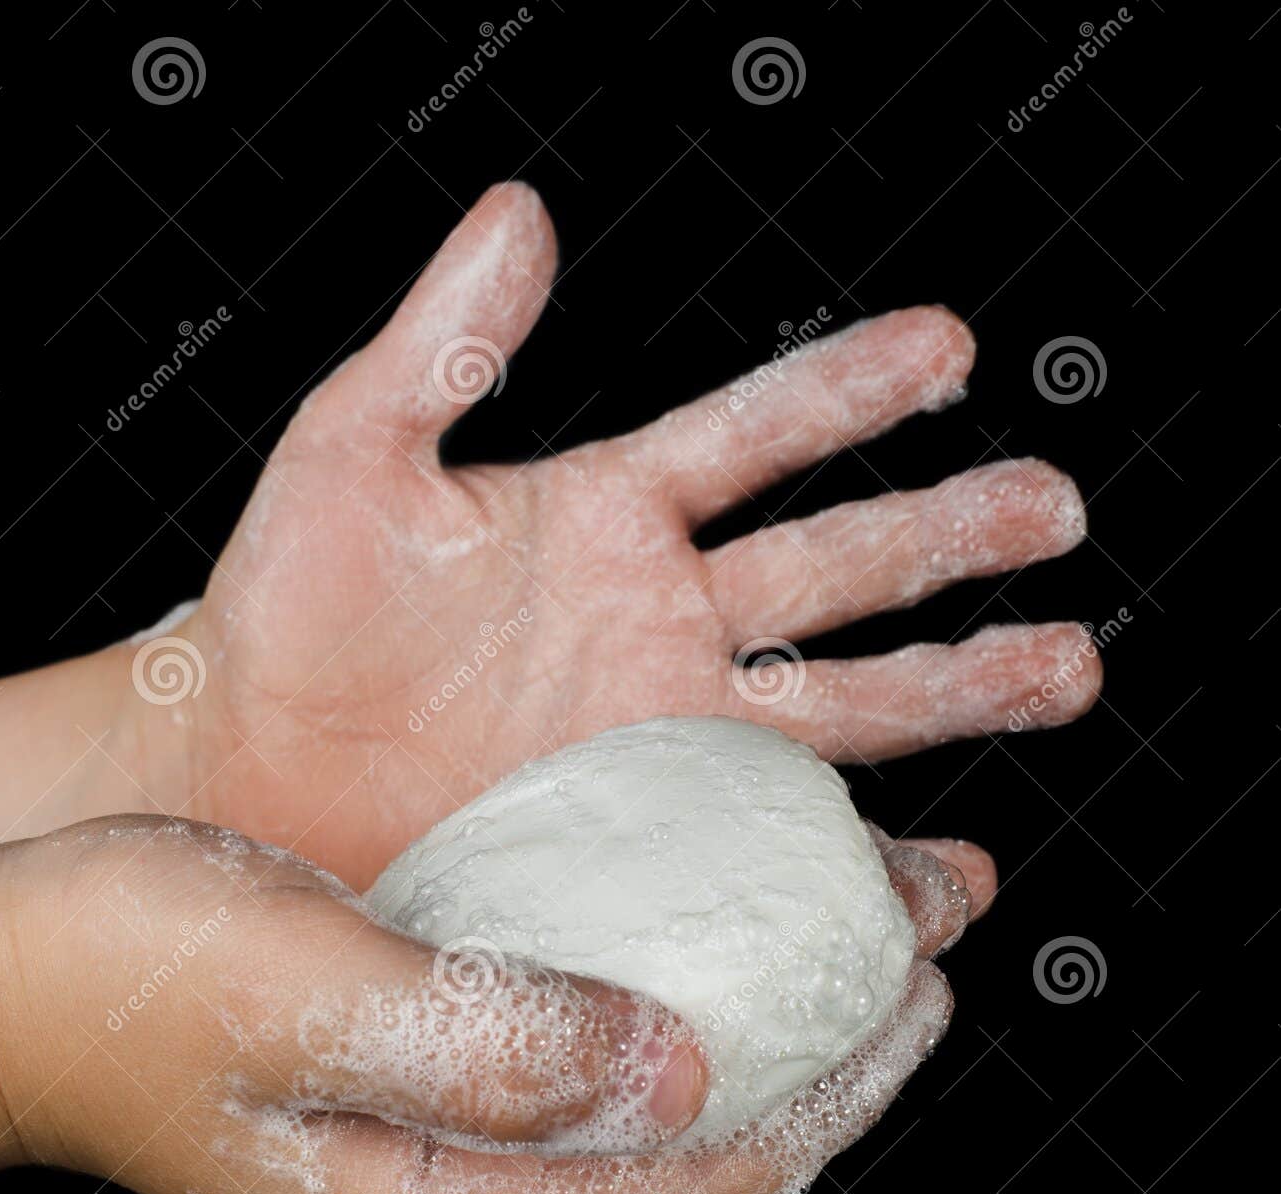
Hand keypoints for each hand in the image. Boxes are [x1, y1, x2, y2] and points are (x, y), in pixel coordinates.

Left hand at [0, 184, 1098, 886]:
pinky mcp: (656, 831)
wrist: (252, 776)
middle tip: (1053, 508)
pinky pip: (785, 837)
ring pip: (845, 701)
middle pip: (837, 567)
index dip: (847, 391)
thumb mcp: (353, 457)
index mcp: (606, 517)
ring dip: (959, 679)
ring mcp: (667, 731)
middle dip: (950, 533)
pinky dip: (873, 850)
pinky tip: (952, 856)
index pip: (753, 436)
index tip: (948, 348)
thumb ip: (444, 344)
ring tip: (1064, 660)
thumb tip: (517, 215)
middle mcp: (659, 621)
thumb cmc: (285, 618)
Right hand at [0, 815, 975, 1193]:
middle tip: (927, 954)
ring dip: (774, 1037)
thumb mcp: (309, 997)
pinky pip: (597, 1088)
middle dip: (830, 1066)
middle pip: (698, 1171)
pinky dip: (683, 1021)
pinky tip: (725, 958)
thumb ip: (494, 1045)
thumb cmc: (118, 980)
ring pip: (662, 1129)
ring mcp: (442, 1180)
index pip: (692, 1193)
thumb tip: (677, 1072)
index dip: (827, 1095)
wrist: (0, 980)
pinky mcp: (428, 1115)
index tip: (917, 995)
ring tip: (869, 948)